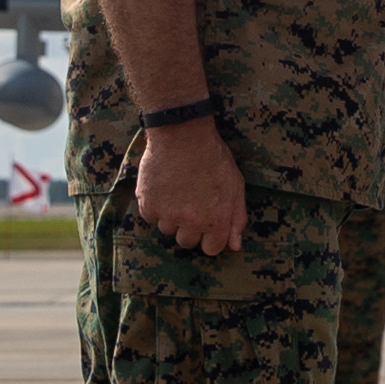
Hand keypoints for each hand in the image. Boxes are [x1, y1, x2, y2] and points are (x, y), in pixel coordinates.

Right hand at [134, 117, 247, 255]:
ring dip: (170, 216)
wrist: (182, 134)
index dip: (209, 236)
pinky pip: (150, 217)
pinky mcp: (148, 205)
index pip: (211, 249)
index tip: (206, 222)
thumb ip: (236, 218)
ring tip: (176, 191)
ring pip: (167, 229)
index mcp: (216, 220)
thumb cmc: (213, 158)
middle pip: (186, 242)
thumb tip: (234, 246)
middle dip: (189, 226)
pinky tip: (163, 187)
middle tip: (190, 203)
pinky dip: (154, 205)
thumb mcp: (235, 186)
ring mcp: (168, 215)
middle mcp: (192, 222)